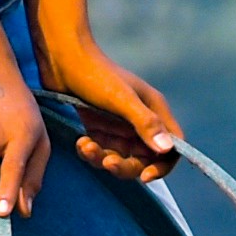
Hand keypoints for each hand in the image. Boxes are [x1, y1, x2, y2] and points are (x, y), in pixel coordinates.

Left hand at [57, 50, 182, 179]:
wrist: (62, 58)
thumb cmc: (95, 74)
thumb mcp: (121, 99)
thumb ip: (145, 123)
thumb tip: (167, 149)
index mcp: (154, 110)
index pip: (173, 146)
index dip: (163, 165)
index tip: (146, 176)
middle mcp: (141, 120)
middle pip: (144, 158)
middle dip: (126, 166)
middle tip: (107, 163)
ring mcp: (120, 126)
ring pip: (121, 158)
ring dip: (103, 159)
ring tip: (85, 146)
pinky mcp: (100, 128)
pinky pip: (102, 152)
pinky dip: (91, 152)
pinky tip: (80, 142)